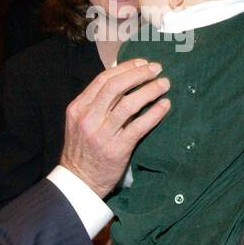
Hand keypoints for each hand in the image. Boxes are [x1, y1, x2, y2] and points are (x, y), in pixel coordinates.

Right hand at [60, 58, 170, 197]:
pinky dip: (154, 113)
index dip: (125, 68)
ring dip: (150, 90)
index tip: (142, 63)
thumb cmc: (84, 148)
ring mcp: (102, 134)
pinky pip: (139, 126)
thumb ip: (96, 102)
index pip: (103, 79)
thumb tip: (123, 78)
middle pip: (116, 86)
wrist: (79, 181)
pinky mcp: (117, 149)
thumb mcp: (81, 121)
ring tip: (164, 84)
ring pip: (129, 104)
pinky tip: (165, 105)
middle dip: (139, 74)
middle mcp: (88, 118)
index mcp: (78, 107)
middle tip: (156, 69)